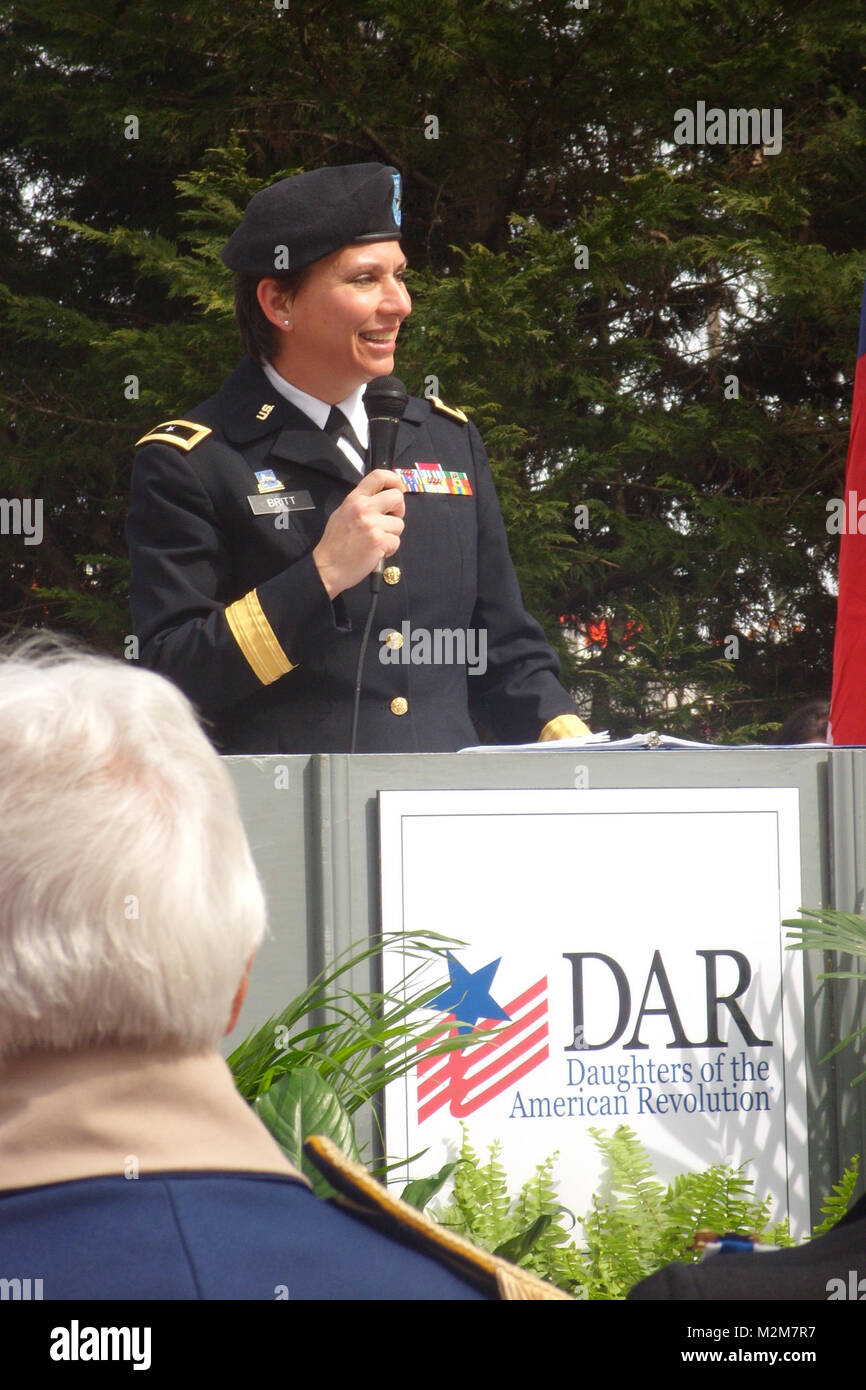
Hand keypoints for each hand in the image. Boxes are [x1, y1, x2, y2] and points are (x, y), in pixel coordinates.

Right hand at [313, 469, 405, 598]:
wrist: (327, 567)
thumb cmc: (335, 544)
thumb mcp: (342, 514)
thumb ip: (361, 504)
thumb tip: (381, 498)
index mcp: (354, 499)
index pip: (378, 476)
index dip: (394, 480)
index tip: (397, 488)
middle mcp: (363, 508)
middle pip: (397, 497)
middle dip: (399, 509)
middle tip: (390, 520)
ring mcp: (372, 524)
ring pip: (399, 524)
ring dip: (392, 534)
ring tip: (377, 541)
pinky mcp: (379, 541)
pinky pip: (396, 541)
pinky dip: (389, 549)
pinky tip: (376, 552)